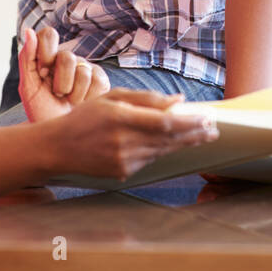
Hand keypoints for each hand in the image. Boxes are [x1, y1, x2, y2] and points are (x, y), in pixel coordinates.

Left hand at [19, 26, 109, 122]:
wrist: (59, 138)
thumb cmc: (41, 112)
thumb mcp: (28, 88)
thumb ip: (27, 58)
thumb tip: (29, 31)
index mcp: (47, 57)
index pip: (49, 35)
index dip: (47, 51)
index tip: (42, 71)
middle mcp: (67, 59)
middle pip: (67, 56)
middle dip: (60, 82)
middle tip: (57, 95)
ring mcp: (85, 68)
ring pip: (83, 70)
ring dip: (74, 93)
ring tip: (69, 103)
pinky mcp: (101, 80)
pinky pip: (98, 81)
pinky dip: (88, 97)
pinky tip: (82, 104)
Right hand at [48, 88, 218, 181]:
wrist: (57, 148)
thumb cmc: (84, 117)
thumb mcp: (112, 97)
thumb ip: (146, 99)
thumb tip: (179, 101)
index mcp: (121, 118)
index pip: (165, 123)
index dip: (190, 122)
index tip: (207, 118)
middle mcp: (124, 142)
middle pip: (170, 140)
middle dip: (195, 135)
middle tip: (214, 130)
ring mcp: (123, 161)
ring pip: (163, 151)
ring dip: (184, 144)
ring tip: (202, 136)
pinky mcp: (122, 173)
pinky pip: (149, 159)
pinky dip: (162, 150)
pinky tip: (172, 144)